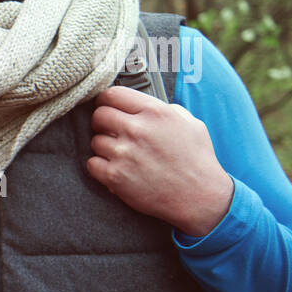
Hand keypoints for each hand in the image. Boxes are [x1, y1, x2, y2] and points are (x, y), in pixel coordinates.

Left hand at [87, 86, 233, 236]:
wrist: (199, 197)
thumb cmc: (197, 160)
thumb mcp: (190, 123)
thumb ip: (166, 109)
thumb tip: (145, 106)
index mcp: (155, 112)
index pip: (112, 94)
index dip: (107, 101)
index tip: (108, 108)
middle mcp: (137, 129)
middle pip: (99, 116)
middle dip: (102, 123)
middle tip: (111, 131)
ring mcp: (124, 153)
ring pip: (95, 141)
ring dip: (103, 147)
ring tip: (121, 154)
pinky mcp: (115, 176)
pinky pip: (92, 164)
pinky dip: (100, 167)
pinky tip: (115, 169)